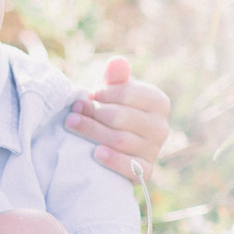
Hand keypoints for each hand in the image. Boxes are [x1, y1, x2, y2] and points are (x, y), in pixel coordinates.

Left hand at [65, 56, 171, 180]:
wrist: (112, 145)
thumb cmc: (112, 111)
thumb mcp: (112, 92)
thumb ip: (115, 78)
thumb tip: (117, 61)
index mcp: (158, 102)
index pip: (129, 93)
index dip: (104, 93)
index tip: (88, 94)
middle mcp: (161, 127)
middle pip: (121, 117)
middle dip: (93, 112)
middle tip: (73, 110)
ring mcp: (155, 150)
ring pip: (121, 140)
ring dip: (92, 132)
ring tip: (72, 124)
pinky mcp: (146, 171)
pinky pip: (130, 167)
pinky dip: (113, 160)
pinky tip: (95, 153)